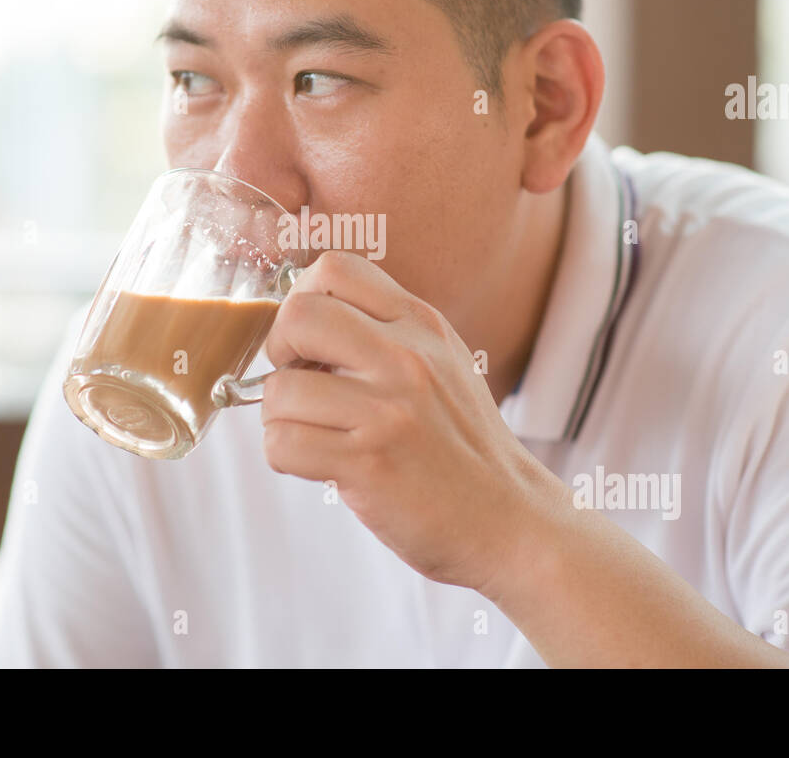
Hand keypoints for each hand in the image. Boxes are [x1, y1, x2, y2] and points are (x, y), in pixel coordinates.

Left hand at [259, 250, 559, 595]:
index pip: (335, 268)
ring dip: (280, 418)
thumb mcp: (442, 364)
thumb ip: (387, 332)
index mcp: (421, 324)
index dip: (303, 299)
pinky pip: (282, 444)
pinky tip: (319, 464)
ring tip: (315, 433)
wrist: (510, 520)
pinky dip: (285, 458)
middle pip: (298, 316)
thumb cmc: (463, 447)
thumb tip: (301, 319)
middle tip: (300, 383)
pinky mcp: (370, 463)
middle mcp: (407, 358)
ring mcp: (389, 411)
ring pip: (278, 390)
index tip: (312, 340)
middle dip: (279, 350)